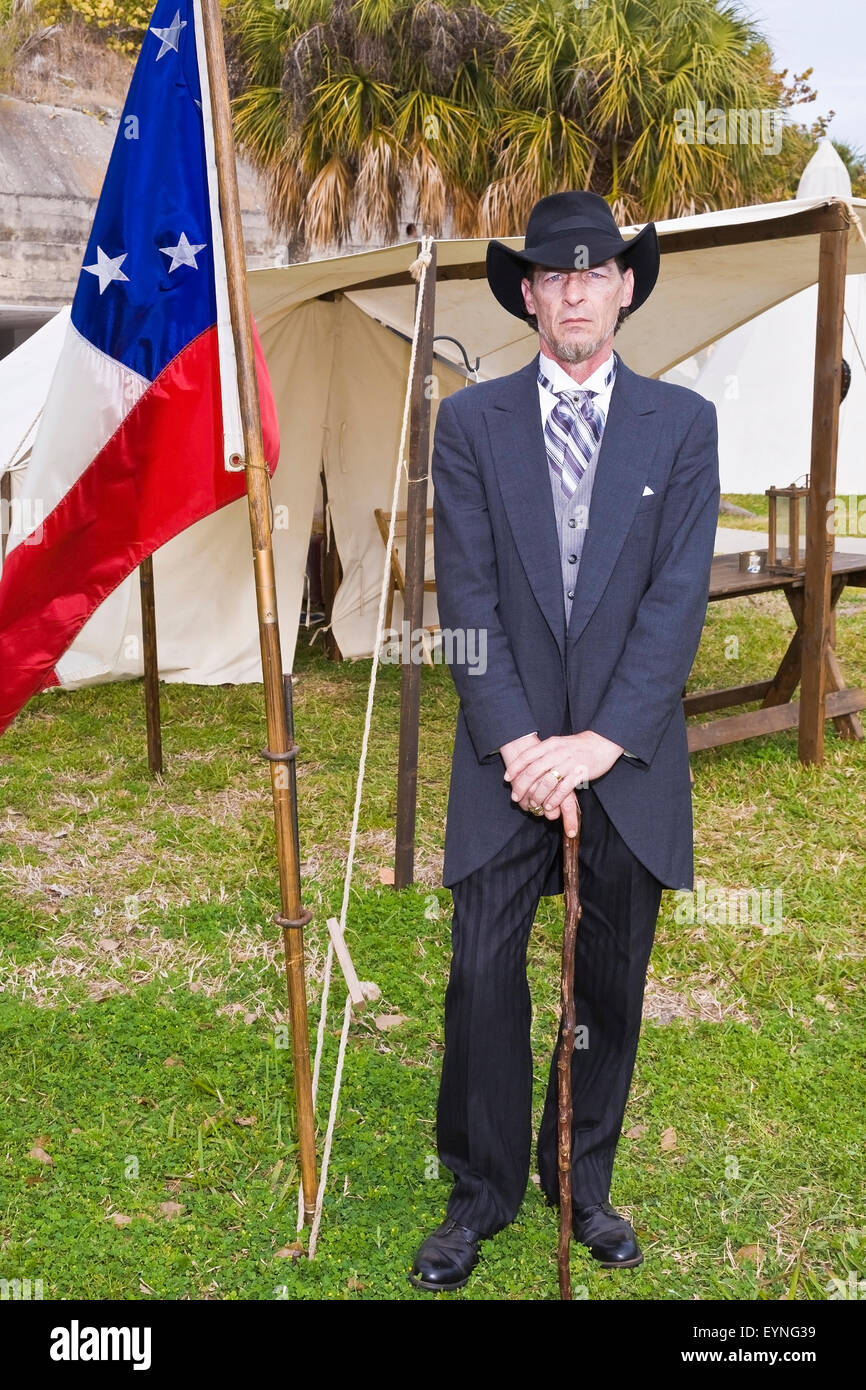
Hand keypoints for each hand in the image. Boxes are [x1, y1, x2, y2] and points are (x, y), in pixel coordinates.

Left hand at [504, 731, 623, 835]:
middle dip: (522, 785)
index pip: (527, 755)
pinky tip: (549, 806)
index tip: (506, 778)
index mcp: (550, 744)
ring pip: (547, 782)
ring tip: (533, 804)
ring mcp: (569, 763)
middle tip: (515, 797)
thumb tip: (526, 763)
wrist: (603, 743)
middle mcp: (557, 753)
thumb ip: (543, 752)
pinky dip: (554, 799)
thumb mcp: (558, 743)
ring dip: (538, 795)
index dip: (515, 768)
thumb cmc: (578, 745)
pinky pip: (563, 789)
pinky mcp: (580, 773)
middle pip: (534, 770)